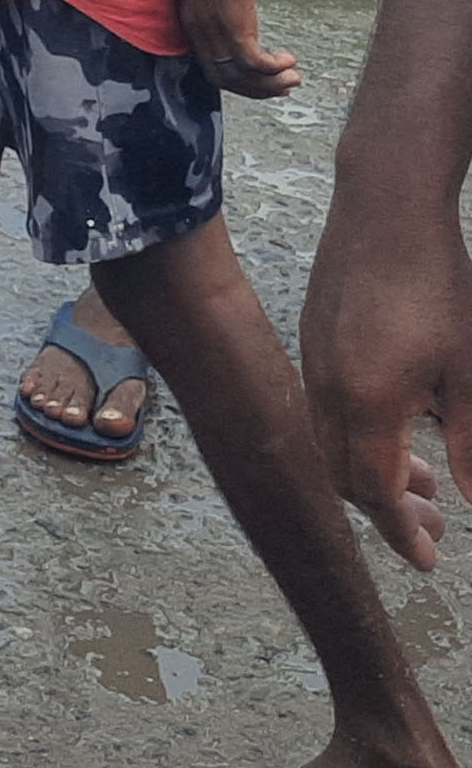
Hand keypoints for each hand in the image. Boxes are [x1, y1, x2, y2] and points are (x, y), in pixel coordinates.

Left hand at [182, 0, 299, 97]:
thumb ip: (229, 3)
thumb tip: (244, 17)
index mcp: (191, 15)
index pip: (211, 65)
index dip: (241, 79)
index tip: (268, 77)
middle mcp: (195, 22)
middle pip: (222, 77)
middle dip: (257, 89)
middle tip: (287, 83)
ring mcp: (210, 19)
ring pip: (237, 73)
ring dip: (269, 83)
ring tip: (293, 76)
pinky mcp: (229, 13)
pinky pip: (250, 58)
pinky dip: (272, 67)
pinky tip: (289, 58)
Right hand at [303, 189, 469, 564]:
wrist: (386, 206)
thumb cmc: (438, 283)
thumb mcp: (469, 371)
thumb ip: (470, 442)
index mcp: (370, 401)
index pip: (376, 490)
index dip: (400, 532)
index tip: (426, 561)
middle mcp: (329, 386)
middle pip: (344, 475)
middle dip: (386, 511)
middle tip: (432, 529)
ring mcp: (313, 360)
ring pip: (329, 442)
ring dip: (370, 473)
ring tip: (422, 482)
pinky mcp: (311, 336)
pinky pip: (323, 408)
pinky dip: (354, 436)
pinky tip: (393, 428)